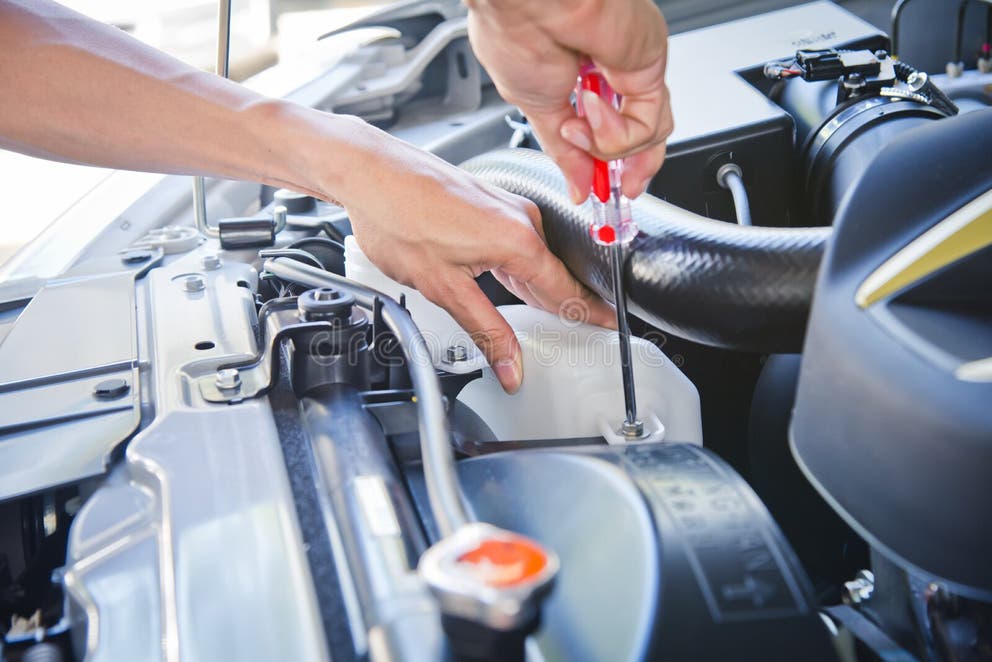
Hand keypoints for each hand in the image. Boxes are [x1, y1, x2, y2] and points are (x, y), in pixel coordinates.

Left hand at [327, 120, 615, 392]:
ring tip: (552, 318)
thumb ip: (484, 330)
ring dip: (541, 288)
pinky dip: (522, 268)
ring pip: (536, 259)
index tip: (613, 327)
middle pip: (555, 275)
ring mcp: (506, 207)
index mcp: (519, 239)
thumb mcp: (443, 287)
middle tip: (586, 333)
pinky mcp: (490, 203)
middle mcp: (521, 218)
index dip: (591, 314)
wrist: (369, 171)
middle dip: (568, 306)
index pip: (566, 290)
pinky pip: (520, 243)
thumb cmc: (398, 216)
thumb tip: (510, 366)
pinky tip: (515, 284)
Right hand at [466, 0, 672, 202]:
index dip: (604, 161)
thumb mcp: (535, 109)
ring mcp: (631, 67)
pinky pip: (645, 125)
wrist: (526, 2)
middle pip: (640, 132)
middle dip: (631, 168)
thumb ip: (563, 152)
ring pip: (648, 134)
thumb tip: (576, 188)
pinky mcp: (649, 67)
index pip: (607, 126)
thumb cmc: (514, 31)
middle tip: (619, 191)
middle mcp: (609, 68)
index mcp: (576, 73)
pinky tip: (588, 108)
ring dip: (607, 147)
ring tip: (576, 128)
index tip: (595, 189)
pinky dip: (616, 133)